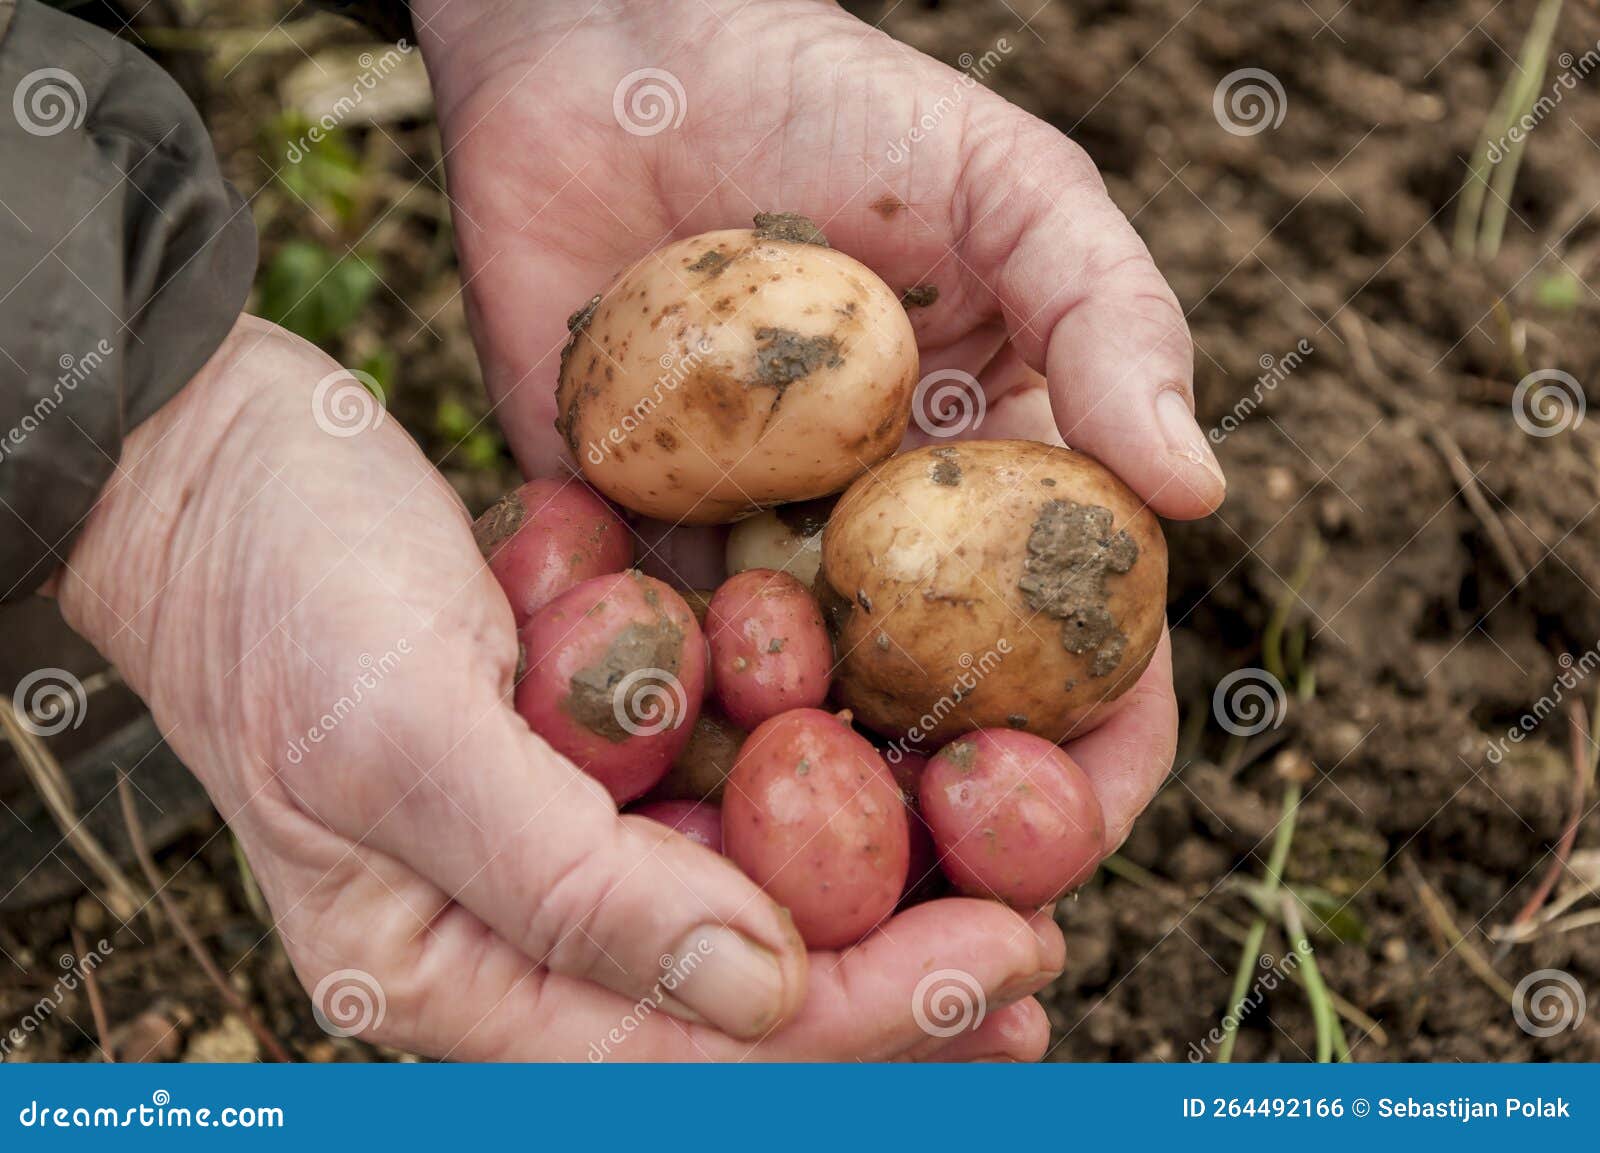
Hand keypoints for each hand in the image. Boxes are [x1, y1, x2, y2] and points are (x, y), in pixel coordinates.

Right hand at [58, 317, 1062, 1059]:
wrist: (211, 456)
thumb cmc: (270, 590)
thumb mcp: (396, 739)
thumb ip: (568, 887)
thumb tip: (760, 994)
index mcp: (452, 973)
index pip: (686, 1054)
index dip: (863, 1019)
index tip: (1010, 963)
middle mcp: (513, 928)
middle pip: (733, 1003)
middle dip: (891, 983)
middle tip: (1038, 961)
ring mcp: (548, 837)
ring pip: (741, 911)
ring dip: (873, 901)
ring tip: (1013, 889)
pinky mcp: (574, 748)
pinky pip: (710, 805)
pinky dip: (811, 802)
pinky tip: (911, 778)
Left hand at [414, 1, 1192, 876]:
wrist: (608, 60)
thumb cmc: (829, 104)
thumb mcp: (1009, 188)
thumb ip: (1114, 320)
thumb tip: (1206, 492)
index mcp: (1004, 491)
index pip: (1083, 664)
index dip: (1093, 763)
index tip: (1063, 825)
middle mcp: (888, 553)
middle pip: (942, 741)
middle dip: (946, 839)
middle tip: (922, 915)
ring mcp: (757, 564)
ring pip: (798, 745)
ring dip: (800, 830)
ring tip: (783, 890)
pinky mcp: (626, 554)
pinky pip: (650, 677)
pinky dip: (661, 745)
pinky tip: (652, 813)